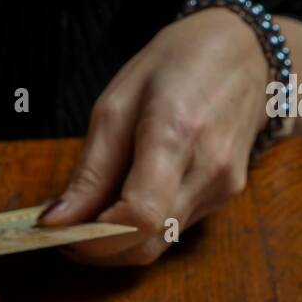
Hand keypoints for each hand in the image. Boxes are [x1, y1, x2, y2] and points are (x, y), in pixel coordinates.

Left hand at [38, 9, 272, 264]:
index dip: (94, 238)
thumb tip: (56, 220)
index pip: (139, 216)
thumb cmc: (176, 65)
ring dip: (117, 241)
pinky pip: (174, 228)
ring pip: (159, 243)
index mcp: (176, 134)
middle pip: (146, 243)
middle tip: (61, 231)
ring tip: (89, 212)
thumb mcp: (117, 104)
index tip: (58, 232)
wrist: (245, 52)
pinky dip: (141, 227)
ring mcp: (223, 187)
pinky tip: (124, 200)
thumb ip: (90, 170)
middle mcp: (208, 170)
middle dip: (97, 249)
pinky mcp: (226, 196)